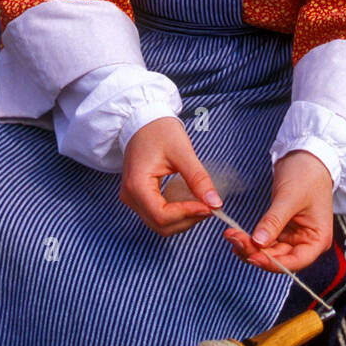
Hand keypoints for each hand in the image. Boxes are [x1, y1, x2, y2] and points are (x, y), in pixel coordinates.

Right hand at [120, 116, 221, 235]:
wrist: (143, 120)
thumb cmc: (159, 131)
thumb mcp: (182, 152)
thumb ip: (198, 179)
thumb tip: (215, 203)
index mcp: (137, 185)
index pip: (162, 215)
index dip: (187, 215)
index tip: (209, 207)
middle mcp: (130, 196)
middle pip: (161, 225)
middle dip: (188, 219)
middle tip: (209, 206)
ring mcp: (133, 198)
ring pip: (160, 224)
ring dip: (184, 219)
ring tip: (202, 203)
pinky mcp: (140, 197)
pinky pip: (159, 215)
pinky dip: (177, 214)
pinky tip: (190, 201)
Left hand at [224, 150, 333, 273]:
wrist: (306, 156)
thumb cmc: (306, 174)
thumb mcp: (289, 198)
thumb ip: (273, 222)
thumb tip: (258, 242)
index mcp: (317, 239)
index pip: (295, 262)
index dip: (273, 263)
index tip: (252, 256)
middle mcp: (306, 242)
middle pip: (280, 259)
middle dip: (256, 252)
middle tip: (235, 240)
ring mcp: (293, 236)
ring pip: (269, 252)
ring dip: (250, 247)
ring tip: (232, 236)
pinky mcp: (282, 229)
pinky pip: (265, 241)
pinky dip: (251, 240)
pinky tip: (237, 236)